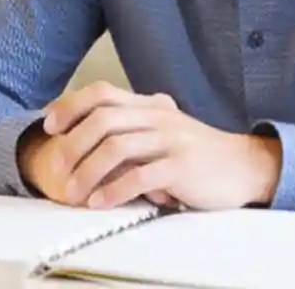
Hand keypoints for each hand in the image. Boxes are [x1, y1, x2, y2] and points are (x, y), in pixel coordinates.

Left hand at [28, 82, 282, 210]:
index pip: (102, 93)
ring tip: (71, 193)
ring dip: (87, 171)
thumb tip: (84, 137)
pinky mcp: (182, 167)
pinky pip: (141, 176)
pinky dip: (114, 190)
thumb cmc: (197, 152)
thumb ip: (131, 128)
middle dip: (72, 144)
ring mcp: (171, 140)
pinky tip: (99, 202)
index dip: (70, 105)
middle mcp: (158, 116)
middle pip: (102, 119)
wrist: (245, 165)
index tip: (49, 124)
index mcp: (149, 105)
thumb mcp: (163, 130)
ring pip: (117, 146)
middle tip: (55, 167)